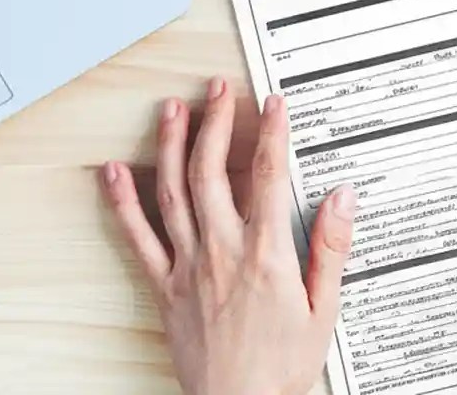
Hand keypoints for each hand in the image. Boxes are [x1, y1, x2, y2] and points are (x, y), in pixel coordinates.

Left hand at [99, 79, 355, 394]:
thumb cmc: (280, 367)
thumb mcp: (323, 309)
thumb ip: (331, 248)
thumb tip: (341, 199)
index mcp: (266, 256)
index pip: (270, 177)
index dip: (272, 133)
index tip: (273, 104)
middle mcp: (222, 253)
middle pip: (214, 172)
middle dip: (216, 123)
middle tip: (218, 90)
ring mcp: (189, 267)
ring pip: (174, 192)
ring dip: (172, 145)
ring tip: (172, 110)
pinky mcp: (166, 286)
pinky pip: (138, 237)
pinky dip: (122, 201)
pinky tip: (115, 172)